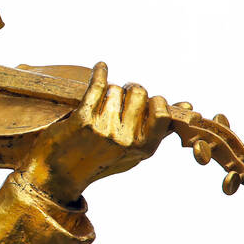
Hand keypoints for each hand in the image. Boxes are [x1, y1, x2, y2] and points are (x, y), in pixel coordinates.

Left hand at [18, 62, 171, 204]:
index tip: (143, 102)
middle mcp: (126, 140)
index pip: (162, 112)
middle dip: (130, 90)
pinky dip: (99, 72)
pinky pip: (97, 86)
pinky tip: (100, 68)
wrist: (57, 176)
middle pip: (139, 92)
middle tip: (120, 97)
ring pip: (116, 89)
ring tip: (100, 105)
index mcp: (143, 148)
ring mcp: (105, 130)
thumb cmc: (98, 160)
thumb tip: (187, 105)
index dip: (152, 102)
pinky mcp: (83, 120)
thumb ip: (158, 129)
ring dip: (109, 91)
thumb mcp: (133, 152)